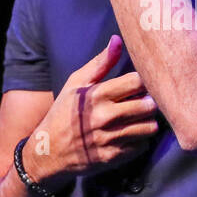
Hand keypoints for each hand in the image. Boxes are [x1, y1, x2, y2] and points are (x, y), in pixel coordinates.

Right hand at [23, 35, 159, 189]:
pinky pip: (142, 146)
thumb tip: (117, 40)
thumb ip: (99, 63)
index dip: (143, 82)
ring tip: (139, 119)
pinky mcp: (113, 157)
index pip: (137, 82)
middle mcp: (104, 117)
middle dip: (150, 102)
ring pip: (149, 127)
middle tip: (145, 102)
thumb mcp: (75, 84)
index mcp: (96, 95)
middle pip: (148, 105)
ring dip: (148, 122)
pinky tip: (130, 136)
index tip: (140, 85)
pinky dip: (140, 141)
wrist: (47, 152)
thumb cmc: (63, 113)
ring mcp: (109, 139)